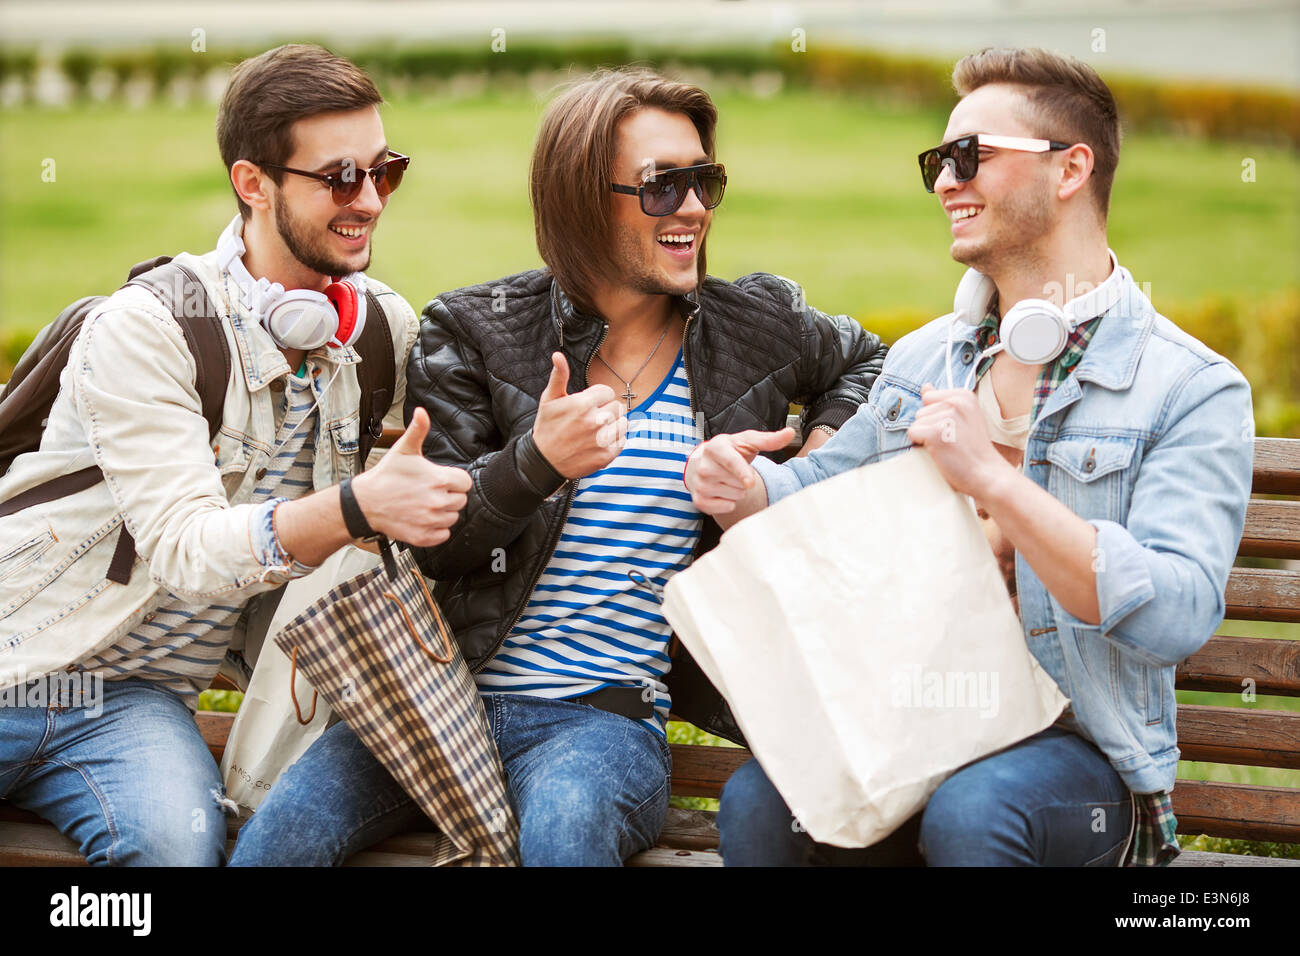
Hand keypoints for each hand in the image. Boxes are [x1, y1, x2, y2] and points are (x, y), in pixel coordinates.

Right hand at [351, 407, 471, 546]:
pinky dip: (437, 529)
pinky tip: (424, 518)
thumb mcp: (404, 450)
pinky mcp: (423, 536)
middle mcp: (437, 502)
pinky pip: (443, 535)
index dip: (455, 481)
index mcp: (438, 480)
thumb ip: (418, 430)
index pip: (465, 483)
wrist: (365, 502)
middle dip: (449, 495)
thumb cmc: (386, 475)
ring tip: (425, 504)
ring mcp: (430, 521)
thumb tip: (422, 412)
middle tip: (430, 491)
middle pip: (461, 501)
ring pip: (453, 518)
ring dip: (443, 512)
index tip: (442, 480)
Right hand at [532, 351, 626, 478]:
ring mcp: (601, 439)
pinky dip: (614, 440)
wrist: (544, 461)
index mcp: (582, 404)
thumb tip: (558, 355)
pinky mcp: (606, 455)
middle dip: (606, 410)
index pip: (607, 392)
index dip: (598, 398)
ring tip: (596, 430)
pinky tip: (599, 441)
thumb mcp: (549, 400)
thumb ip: (559, 376)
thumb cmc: (547, 427)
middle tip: (591, 419)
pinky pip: (622, 440)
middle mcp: (595, 421)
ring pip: (623, 422)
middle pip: (617, 406)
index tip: (588, 405)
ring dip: (613, 424)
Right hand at [684, 427, 794, 513]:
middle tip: (735, 471)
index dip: (742, 473)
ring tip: (728, 480)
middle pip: (738, 484)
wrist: (706, 462)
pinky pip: (725, 508)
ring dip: (737, 491)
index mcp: (715, 448)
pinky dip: (729, 502)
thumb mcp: (748, 442)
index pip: (731, 462)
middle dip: (744, 480)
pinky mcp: (698, 500)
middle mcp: (704, 466)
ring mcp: (700, 484)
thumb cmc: (731, 451)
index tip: (750, 482)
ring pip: (734, 496)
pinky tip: (722, 491)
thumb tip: (790, 432)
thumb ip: (769, 440)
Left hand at [906, 384, 1010, 502]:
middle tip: (952, 441)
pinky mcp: (936, 432)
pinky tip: (941, 452)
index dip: (935, 416)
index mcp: (964, 395)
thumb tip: (925, 387)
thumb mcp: (964, 418)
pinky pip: (913, 434)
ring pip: (916, 423)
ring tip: (948, 447)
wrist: (987, 474)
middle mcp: (956, 402)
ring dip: (926, 438)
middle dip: (930, 428)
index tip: (953, 429)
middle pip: (921, 411)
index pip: (929, 398)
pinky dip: (921, 446)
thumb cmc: (974, 450)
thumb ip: (943, 402)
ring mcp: (947, 416)